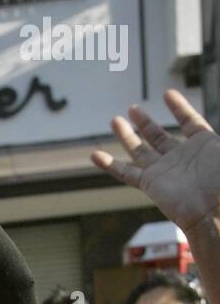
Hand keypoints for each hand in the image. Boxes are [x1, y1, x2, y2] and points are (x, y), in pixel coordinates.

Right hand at [93, 90, 219, 234]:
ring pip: (140, 150)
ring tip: (115, 119)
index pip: (188, 122)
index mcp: (203, 146)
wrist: (213, 209)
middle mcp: (180, 158)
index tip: (168, 94)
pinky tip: (95, 155)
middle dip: (145, 123)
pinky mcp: (150, 184)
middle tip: (132, 109)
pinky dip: (110, 165)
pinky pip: (126, 173)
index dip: (179, 108)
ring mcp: (164, 171)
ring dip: (127, 135)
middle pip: (158, 137)